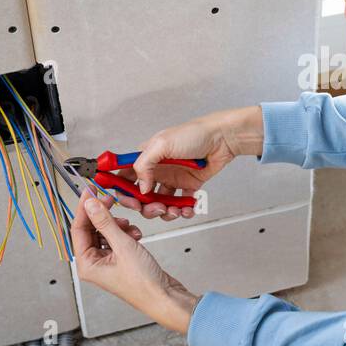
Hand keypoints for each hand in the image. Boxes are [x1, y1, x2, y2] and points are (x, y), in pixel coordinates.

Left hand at [71, 187, 199, 334]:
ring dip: (117, 225)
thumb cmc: (143, 282)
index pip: (78, 229)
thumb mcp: (123, 246)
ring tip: (130, 227)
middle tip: (111, 200)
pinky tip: (136, 235)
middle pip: (91, 230)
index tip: (90, 191)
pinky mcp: (119, 260)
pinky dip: (125, 233)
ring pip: (105, 233)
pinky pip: (116, 239)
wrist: (164, 296)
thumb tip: (91, 204)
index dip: (84, 208)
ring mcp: (106, 262)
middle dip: (104, 216)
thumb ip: (105, 222)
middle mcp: (93, 264)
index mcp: (86, 265)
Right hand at [109, 106, 263, 219]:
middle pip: (142, 196)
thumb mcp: (162, 144)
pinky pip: (181, 204)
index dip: (123, 191)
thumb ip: (144, 165)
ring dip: (165, 212)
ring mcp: (172, 179)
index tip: (130, 202)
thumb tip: (141, 188)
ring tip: (174, 211)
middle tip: (155, 208)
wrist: (222, 138)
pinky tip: (187, 209)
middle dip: (146, 206)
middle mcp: (157, 170)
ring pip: (160, 203)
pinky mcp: (188, 186)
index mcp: (146, 157)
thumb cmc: (193, 134)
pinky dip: (183, 211)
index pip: (125, 177)